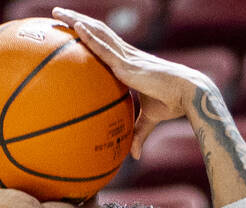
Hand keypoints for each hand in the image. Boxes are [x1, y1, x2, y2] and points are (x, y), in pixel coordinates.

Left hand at [53, 8, 213, 156]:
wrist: (188, 95)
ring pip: (97, 33)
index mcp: (129, 63)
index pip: (105, 43)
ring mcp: (126, 57)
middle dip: (77, 19)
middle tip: (57, 13)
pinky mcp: (127, 64)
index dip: (90, 33)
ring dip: (77, 20)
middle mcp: (126, 55)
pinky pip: (104, 48)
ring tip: (58, 12)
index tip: (73, 27)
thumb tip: (134, 155)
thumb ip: (138, 134)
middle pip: (97, 31)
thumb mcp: (150, 120)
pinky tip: (76, 26)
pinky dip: (90, 36)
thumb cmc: (173, 104)